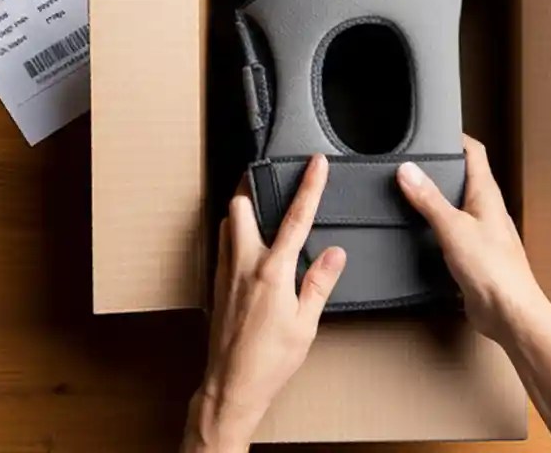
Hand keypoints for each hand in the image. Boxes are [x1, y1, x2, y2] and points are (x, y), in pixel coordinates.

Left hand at [184, 155, 346, 452]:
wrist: (231, 387)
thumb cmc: (270, 361)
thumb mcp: (306, 324)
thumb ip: (319, 283)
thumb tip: (334, 253)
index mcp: (272, 271)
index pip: (295, 217)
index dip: (309, 186)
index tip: (316, 163)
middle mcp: (244, 265)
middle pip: (240, 206)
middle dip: (255, 189)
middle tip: (271, 182)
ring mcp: (225, 273)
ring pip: (227, 224)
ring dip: (243, 213)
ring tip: (263, 215)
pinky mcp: (216, 285)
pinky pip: (222, 246)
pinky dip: (234, 236)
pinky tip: (249, 249)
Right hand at [396, 136, 550, 345]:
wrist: (510, 313)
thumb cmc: (493, 269)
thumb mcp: (453, 228)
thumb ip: (429, 199)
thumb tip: (407, 168)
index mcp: (487, 195)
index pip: (475, 153)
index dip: (456, 138)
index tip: (433, 129)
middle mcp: (486, 210)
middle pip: (465, 178)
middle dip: (440, 167)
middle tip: (411, 159)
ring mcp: (481, 234)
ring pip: (457, 206)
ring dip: (436, 198)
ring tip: (408, 190)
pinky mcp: (473, 257)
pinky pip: (452, 233)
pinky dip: (435, 227)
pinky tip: (419, 232)